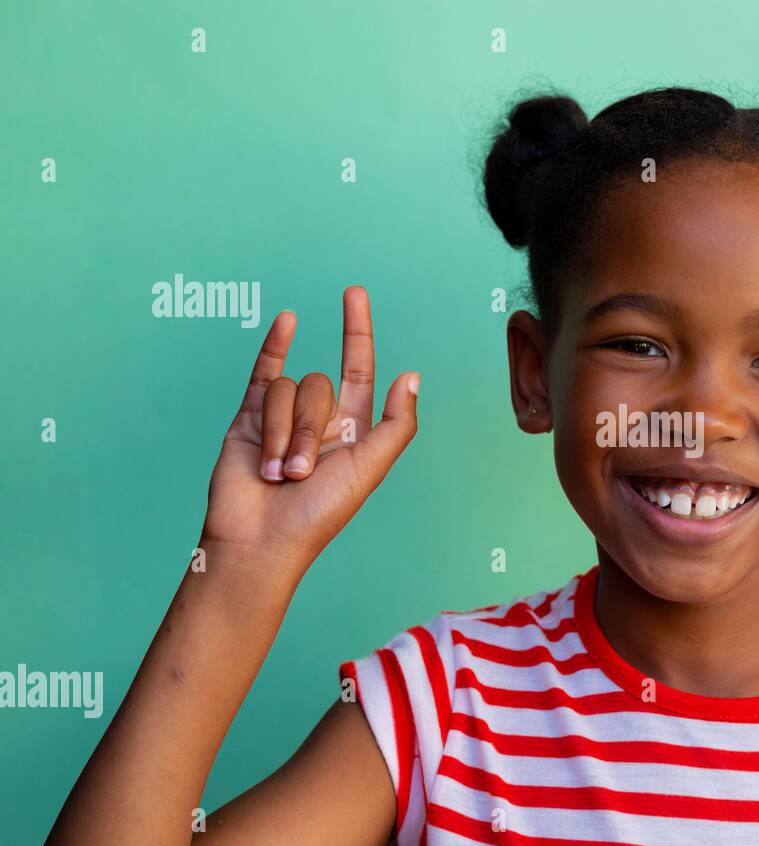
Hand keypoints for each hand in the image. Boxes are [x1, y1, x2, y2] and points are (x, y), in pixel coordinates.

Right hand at [200, 286, 418, 568]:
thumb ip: (396, 424)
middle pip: (320, 385)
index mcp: (353, 430)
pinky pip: (263, 374)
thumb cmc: (319, 513)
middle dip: (307, 428)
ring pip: (287, 389)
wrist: (259, 540)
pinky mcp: (248, 418)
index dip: (358, 332)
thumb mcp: (369, 469)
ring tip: (276, 474)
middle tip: (298, 473)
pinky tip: (287, 322)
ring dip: (281, 433)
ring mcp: (281, 416)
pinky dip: (273, 347)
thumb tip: (411, 375)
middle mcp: (319, 419)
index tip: (354, 293)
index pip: (359, 370)